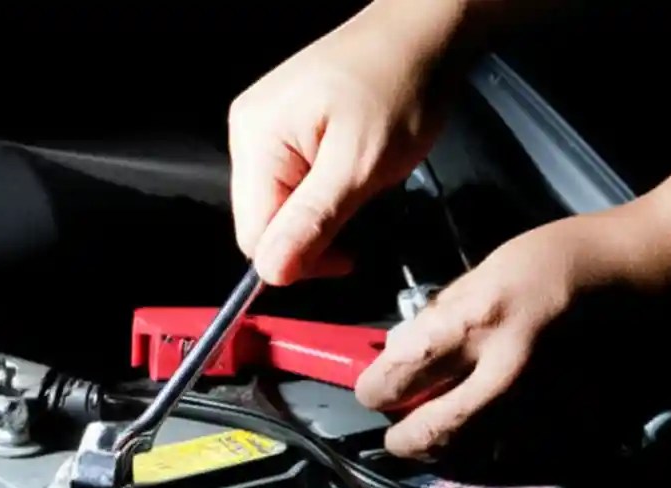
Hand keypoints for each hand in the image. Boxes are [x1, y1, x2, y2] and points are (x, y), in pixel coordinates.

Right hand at [229, 1, 462, 284]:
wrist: (423, 32)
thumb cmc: (401, 86)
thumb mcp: (361, 164)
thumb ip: (313, 220)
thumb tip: (271, 271)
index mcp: (257, 141)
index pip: (254, 236)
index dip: (299, 259)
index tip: (347, 255)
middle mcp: (247, 134)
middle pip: (263, 222)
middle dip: (313, 231)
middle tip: (361, 207)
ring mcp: (262, 128)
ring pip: (279, 206)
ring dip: (321, 210)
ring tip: (359, 178)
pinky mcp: (281, 127)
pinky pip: (291, 182)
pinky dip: (322, 188)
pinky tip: (349, 166)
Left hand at [353, 212, 631, 458]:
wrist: (645, 273)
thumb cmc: (562, 261)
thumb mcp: (485, 271)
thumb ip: (440, 319)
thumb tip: (399, 353)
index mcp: (476, 321)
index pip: (398, 376)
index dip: (374, 389)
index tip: (373, 391)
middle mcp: (507, 371)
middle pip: (430, 435)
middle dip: (405, 438)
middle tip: (400, 431)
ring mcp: (546, 406)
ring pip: (472, 456)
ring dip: (449, 448)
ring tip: (445, 429)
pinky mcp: (578, 429)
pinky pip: (520, 455)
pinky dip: (498, 449)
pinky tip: (497, 429)